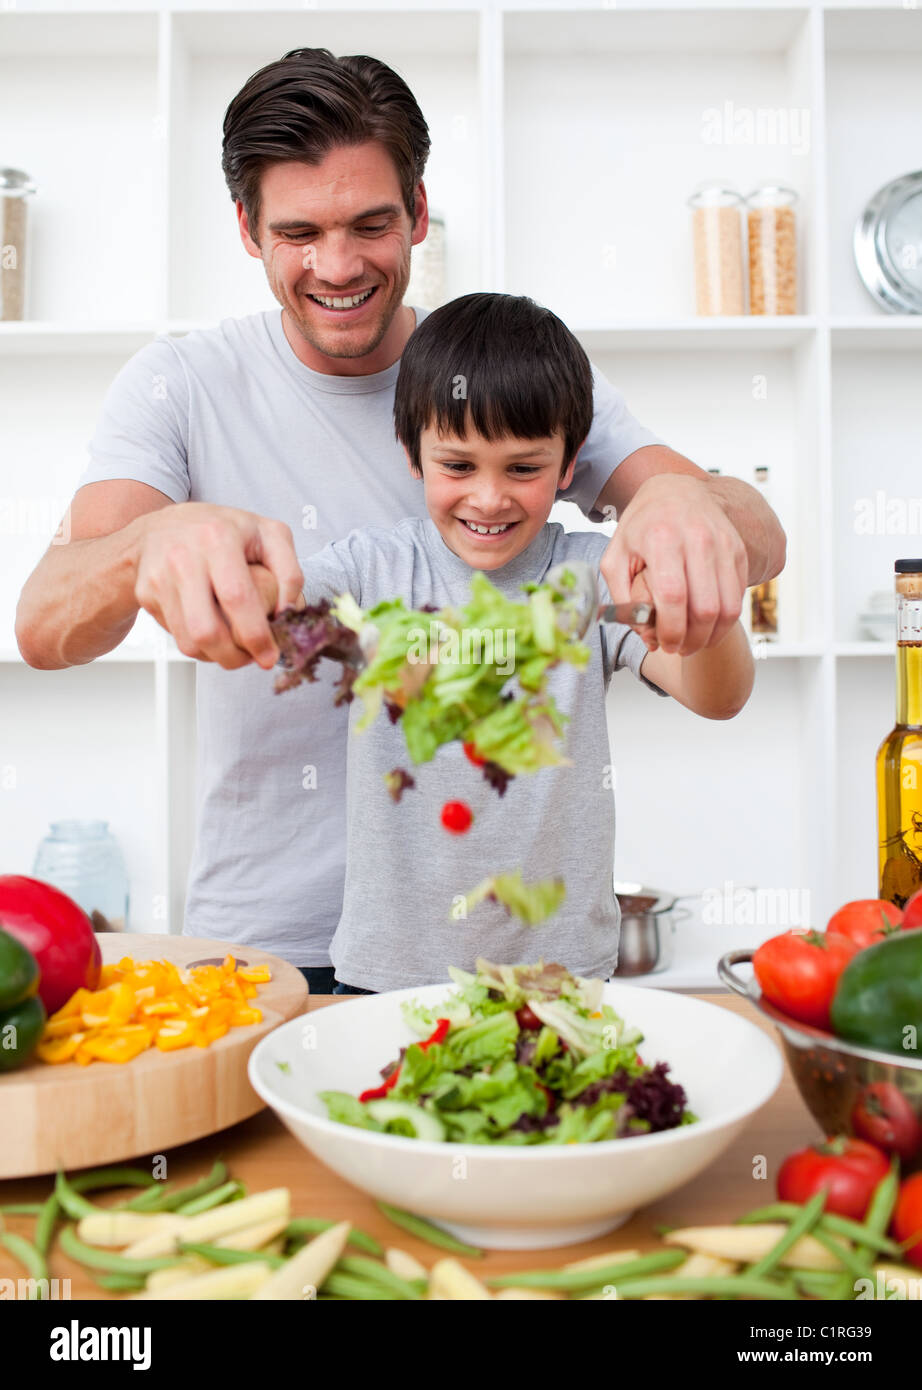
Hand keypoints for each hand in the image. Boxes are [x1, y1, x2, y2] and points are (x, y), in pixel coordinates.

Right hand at [133, 503, 303, 669]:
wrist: (162, 526)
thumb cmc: (220, 530)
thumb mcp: (267, 533)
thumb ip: (289, 571)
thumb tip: (288, 612)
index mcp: (217, 538)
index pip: (237, 598)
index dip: (256, 635)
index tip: (269, 655)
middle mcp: (184, 557)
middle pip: (206, 629)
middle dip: (233, 657)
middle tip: (250, 659)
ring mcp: (159, 576)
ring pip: (189, 641)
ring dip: (216, 657)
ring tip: (233, 648)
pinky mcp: (146, 594)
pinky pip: (175, 636)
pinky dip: (198, 645)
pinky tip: (211, 631)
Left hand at [600, 475, 747, 654]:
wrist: (677, 490)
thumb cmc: (642, 527)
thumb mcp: (616, 556)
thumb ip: (622, 597)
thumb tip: (645, 636)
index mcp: (661, 539)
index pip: (673, 596)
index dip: (671, 629)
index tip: (665, 645)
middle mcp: (696, 539)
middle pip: (705, 607)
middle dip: (694, 640)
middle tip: (680, 649)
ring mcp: (722, 543)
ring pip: (728, 606)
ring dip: (713, 635)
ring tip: (696, 643)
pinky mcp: (738, 549)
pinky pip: (739, 594)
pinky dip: (727, 619)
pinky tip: (709, 626)